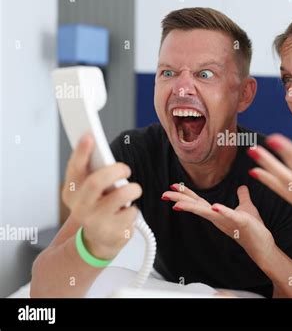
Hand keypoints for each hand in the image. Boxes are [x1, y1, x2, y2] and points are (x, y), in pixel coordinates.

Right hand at [64, 134, 142, 259]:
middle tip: (125, 169)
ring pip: (121, 195)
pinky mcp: (114, 233)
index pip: (74, 169)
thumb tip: (93, 141)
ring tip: (131, 190)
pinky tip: (126, 213)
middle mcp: (81, 208)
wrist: (99, 241)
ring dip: (132, 189)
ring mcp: (97, 222)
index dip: (81, 152)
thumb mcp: (89, 190)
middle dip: (116, 169)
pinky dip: (134, 209)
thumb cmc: (97, 207)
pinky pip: (132, 212)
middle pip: (97, 181)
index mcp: (72, 193)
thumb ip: (91, 170)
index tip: (89, 136)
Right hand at [162, 184, 274, 264]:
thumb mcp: (246, 207)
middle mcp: (219, 218)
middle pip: (197, 206)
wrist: (263, 246)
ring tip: (178, 204)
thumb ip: (242, 196)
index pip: (199, 202)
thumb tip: (242, 187)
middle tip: (165, 194)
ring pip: (207, 213)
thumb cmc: (253, 228)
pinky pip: (230, 215)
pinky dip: (222, 211)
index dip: (186, 194)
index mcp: (218, 214)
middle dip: (181, 200)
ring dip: (193, 208)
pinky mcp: (241, 222)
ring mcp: (228, 221)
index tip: (172, 186)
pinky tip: (215, 206)